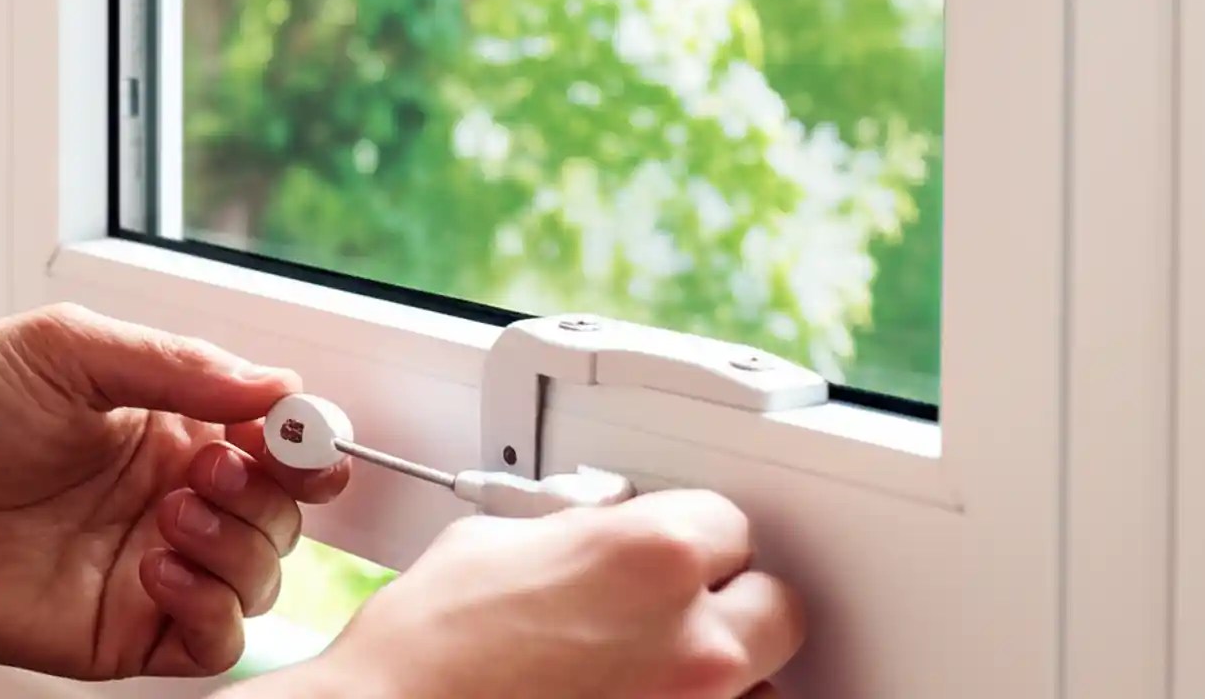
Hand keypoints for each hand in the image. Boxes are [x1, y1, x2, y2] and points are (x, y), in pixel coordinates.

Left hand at [0, 304, 349, 678]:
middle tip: (209, 469)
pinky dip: (213, 611)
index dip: (308, 441)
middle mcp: (178, 500)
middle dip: (268, 492)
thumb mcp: (69, 350)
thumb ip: (181, 364)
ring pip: (264, 577)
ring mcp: (158, 568)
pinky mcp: (128, 631)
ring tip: (171, 515)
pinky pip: (216, 641)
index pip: (280, 444)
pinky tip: (160, 572)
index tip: (302, 433)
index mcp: (177, 432)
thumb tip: (278, 385)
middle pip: (285, 513)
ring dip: (239, 546)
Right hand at [227, 491, 804, 698]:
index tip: (680, 551)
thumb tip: (595, 530)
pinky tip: (642, 698)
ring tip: (660, 668)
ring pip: (765, 681)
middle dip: (734, 601)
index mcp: (653, 554)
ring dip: (728, 669)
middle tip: (687, 608)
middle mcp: (691, 637)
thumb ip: (575, 530)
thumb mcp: (498, 541)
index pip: (733, 524)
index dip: (698, 536)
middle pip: (778, 605)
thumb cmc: (426, 649)